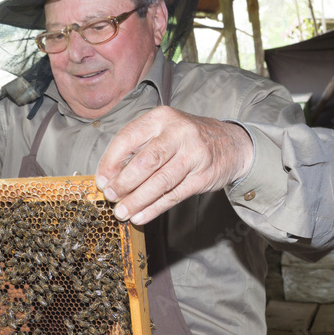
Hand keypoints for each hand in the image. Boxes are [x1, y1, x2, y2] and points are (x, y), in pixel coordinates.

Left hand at [94, 106, 253, 224]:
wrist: (231, 144)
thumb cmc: (185, 139)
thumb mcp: (161, 131)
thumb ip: (136, 148)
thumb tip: (108, 177)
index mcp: (161, 118)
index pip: (128, 138)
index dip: (110, 162)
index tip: (101, 181)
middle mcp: (178, 133)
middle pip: (145, 161)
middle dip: (124, 183)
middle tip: (111, 197)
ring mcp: (194, 154)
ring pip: (160, 182)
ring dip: (137, 200)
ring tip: (122, 212)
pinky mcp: (203, 176)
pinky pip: (174, 195)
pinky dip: (154, 208)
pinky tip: (140, 216)